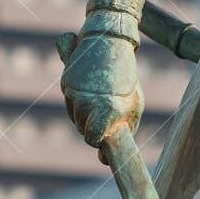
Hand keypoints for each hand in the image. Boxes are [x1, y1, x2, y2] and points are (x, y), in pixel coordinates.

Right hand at [60, 31, 143, 154]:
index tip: (102, 141)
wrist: (110, 41)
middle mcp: (86, 103)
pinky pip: (70, 101)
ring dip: (86, 112)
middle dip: (94, 124)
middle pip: (83, 129)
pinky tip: (92, 88)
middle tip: (109, 107)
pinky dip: (79, 99)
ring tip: (102, 95)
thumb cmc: (127, 80)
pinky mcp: (66, 82)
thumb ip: (122, 130)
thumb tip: (103, 158)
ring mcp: (73, 92)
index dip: (97, 141)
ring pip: (75, 116)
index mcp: (106, 110)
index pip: (93, 139)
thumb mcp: (133, 106)